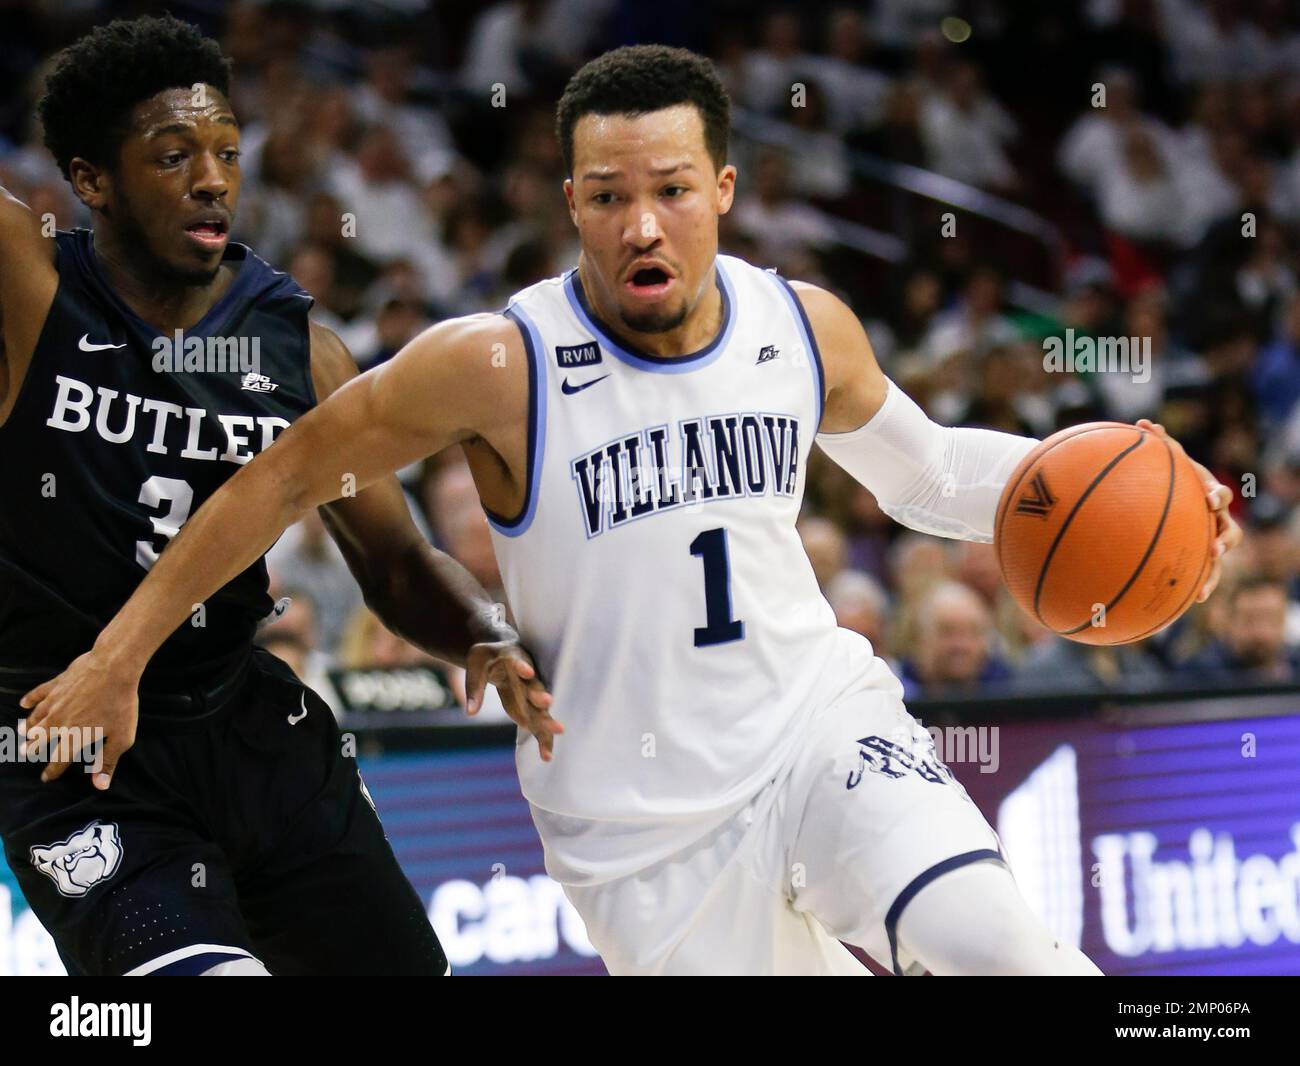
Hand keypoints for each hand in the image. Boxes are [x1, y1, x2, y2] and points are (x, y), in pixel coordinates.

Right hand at [18, 649, 139, 788]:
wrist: (114, 669)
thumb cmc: (120, 704)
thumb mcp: (121, 738)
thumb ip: (107, 761)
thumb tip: (99, 785)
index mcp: (74, 738)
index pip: (59, 760)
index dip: (52, 771)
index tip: (46, 778)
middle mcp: (58, 723)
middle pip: (40, 740)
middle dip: (33, 748)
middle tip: (26, 753)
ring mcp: (54, 702)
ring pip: (35, 719)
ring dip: (28, 727)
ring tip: (23, 733)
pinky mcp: (56, 685)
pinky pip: (38, 694)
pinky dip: (30, 700)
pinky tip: (24, 704)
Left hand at [464, 640, 561, 760]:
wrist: (503, 654)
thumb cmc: (489, 656)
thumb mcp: (476, 663)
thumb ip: (474, 687)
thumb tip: (471, 712)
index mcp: (514, 659)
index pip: (519, 663)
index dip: (522, 667)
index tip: (527, 671)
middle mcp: (528, 677)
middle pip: (535, 687)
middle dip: (540, 695)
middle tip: (548, 701)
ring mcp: (532, 694)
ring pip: (541, 709)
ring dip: (547, 720)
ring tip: (559, 731)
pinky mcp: (532, 709)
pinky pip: (539, 725)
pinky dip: (543, 739)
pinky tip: (546, 756)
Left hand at [1136, 419, 1241, 602]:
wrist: (1175, 500)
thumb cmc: (1171, 478)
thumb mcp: (1166, 461)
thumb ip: (1158, 443)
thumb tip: (1143, 422)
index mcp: (1208, 495)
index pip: (1219, 495)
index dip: (1217, 496)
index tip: (1212, 499)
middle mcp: (1216, 519)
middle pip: (1229, 530)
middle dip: (1224, 540)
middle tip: (1215, 548)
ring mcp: (1211, 540)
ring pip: (1218, 559)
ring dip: (1213, 573)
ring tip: (1202, 590)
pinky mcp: (1201, 557)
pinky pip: (1204, 574)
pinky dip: (1200, 586)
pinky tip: (1190, 602)